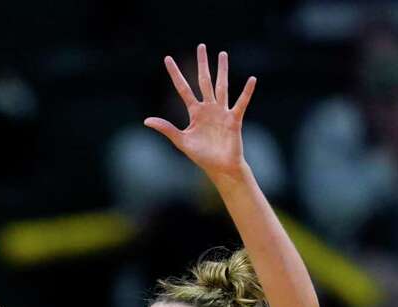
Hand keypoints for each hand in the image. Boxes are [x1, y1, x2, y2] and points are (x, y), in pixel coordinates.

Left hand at [144, 44, 256, 180]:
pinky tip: (251, 80)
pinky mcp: (234, 120)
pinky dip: (246, 92)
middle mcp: (208, 108)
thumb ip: (166, 128)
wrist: (220, 168)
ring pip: (221, 87)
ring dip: (222, 70)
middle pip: (204, 81)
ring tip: (222, 54)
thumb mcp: (181, 141)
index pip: (183, 88)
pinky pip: (240, 104)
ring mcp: (222, 112)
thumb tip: (146, 121)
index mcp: (195, 112)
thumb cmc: (202, 156)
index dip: (175, 74)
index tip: (168, 59)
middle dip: (202, 64)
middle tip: (201, 46)